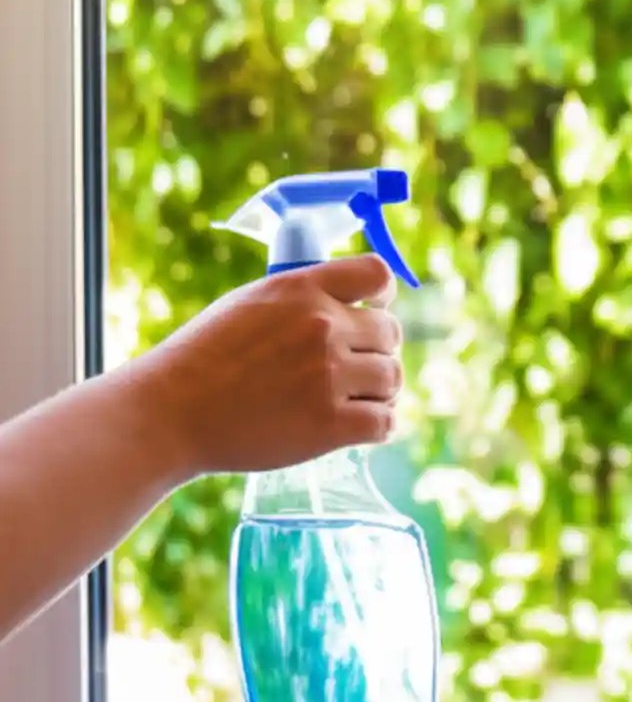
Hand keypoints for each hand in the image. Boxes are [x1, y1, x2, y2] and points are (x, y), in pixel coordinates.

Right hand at [131, 254, 404, 475]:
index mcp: (302, 289)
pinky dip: (379, 426)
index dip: (383, 297)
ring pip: (392, 378)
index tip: (372, 313)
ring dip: (379, 391)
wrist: (169, 412)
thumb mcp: (251, 302)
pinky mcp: (330, 424)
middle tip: (353, 369)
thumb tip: (351, 305)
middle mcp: (322, 326)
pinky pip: (385, 422)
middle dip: (377, 350)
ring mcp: (328, 376)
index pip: (377, 274)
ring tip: (355, 399)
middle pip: (390, 333)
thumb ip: (302, 298)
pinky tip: (360, 427)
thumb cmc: (204, 359)